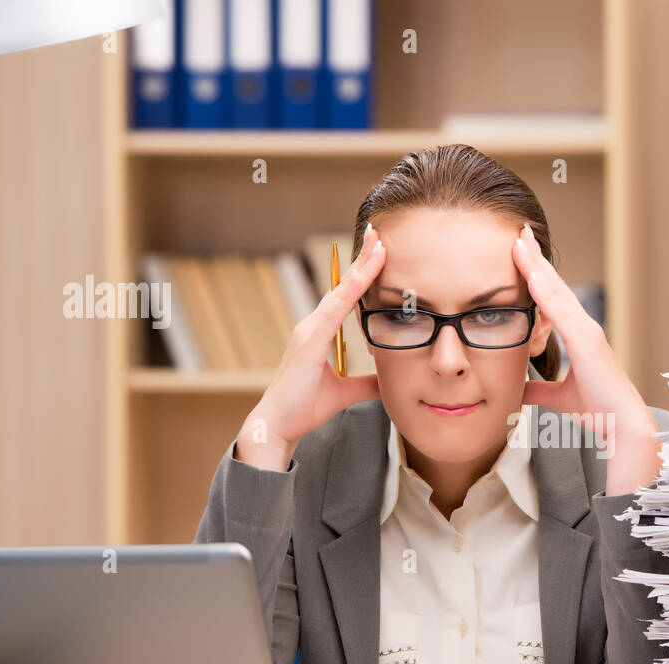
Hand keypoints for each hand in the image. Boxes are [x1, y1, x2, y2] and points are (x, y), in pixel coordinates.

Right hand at [236, 224, 385, 469]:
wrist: (278, 425)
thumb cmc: (304, 408)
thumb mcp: (345, 393)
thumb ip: (367, 383)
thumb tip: (389, 380)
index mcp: (319, 333)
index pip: (345, 296)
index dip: (361, 273)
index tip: (377, 250)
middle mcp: (312, 326)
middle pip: (342, 285)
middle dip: (361, 259)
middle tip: (379, 233)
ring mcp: (309, 331)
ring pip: (340, 291)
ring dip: (360, 267)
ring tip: (378, 244)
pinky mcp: (309, 341)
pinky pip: (334, 310)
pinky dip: (350, 291)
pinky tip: (365, 275)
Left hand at [511, 223, 661, 494]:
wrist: (623, 427)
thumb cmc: (599, 412)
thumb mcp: (559, 397)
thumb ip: (539, 389)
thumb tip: (518, 388)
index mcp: (580, 337)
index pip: (553, 298)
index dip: (537, 274)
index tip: (521, 252)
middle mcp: (585, 328)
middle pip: (555, 286)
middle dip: (537, 259)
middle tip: (520, 232)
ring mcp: (588, 332)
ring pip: (557, 291)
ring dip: (537, 266)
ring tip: (521, 241)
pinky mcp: (587, 342)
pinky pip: (562, 312)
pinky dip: (546, 291)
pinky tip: (531, 274)